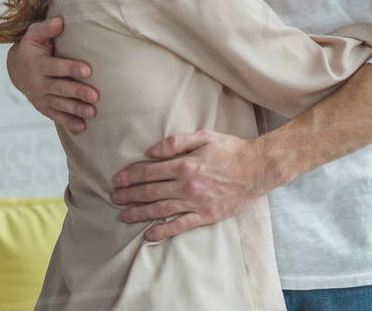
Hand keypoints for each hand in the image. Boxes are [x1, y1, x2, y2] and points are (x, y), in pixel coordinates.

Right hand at [7, 16, 98, 131]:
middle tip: (95, 96)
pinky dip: (68, 122)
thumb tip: (60, 21)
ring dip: (76, 109)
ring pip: (60, 104)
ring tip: (92, 113)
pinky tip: (82, 127)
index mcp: (38, 64)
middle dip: (78, 92)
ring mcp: (40, 97)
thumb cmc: (32, 48)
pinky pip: (55, 116)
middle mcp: (38, 83)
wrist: (17, 69)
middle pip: (61, 88)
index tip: (88, 70)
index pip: (57, 67)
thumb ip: (46, 28)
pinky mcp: (43, 107)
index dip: (72, 68)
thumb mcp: (34, 35)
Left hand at [109, 130, 270, 242]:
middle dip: (128, 195)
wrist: (258, 168)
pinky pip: (179, 226)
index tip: (117, 180)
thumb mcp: (205, 136)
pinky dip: (163, 231)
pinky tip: (149, 235)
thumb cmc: (232, 150)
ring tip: (123, 216)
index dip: (129, 176)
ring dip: (138, 213)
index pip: (148, 172)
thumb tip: (152, 151)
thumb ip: (176, 142)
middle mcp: (186, 185)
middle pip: (149, 192)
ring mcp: (195, 203)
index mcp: (184, 165)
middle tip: (113, 198)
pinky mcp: (205, 215)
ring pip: (160, 210)